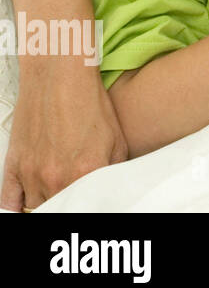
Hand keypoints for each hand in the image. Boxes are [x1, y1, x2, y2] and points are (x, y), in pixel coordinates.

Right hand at [1, 63, 127, 210]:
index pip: (87, 208)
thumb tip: (113, 190)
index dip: (90, 207)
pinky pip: (9, 201)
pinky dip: (19, 207)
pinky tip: (28, 206)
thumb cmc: (88, 103)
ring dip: (48, 205)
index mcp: (86, 172)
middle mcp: (57, 178)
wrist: (59, 77)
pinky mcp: (13, 166)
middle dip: (70, 207)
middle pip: (61, 210)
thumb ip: (114, 172)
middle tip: (76, 200)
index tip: (92, 204)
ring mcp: (31, 174)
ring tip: (59, 197)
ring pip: (37, 207)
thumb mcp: (117, 140)